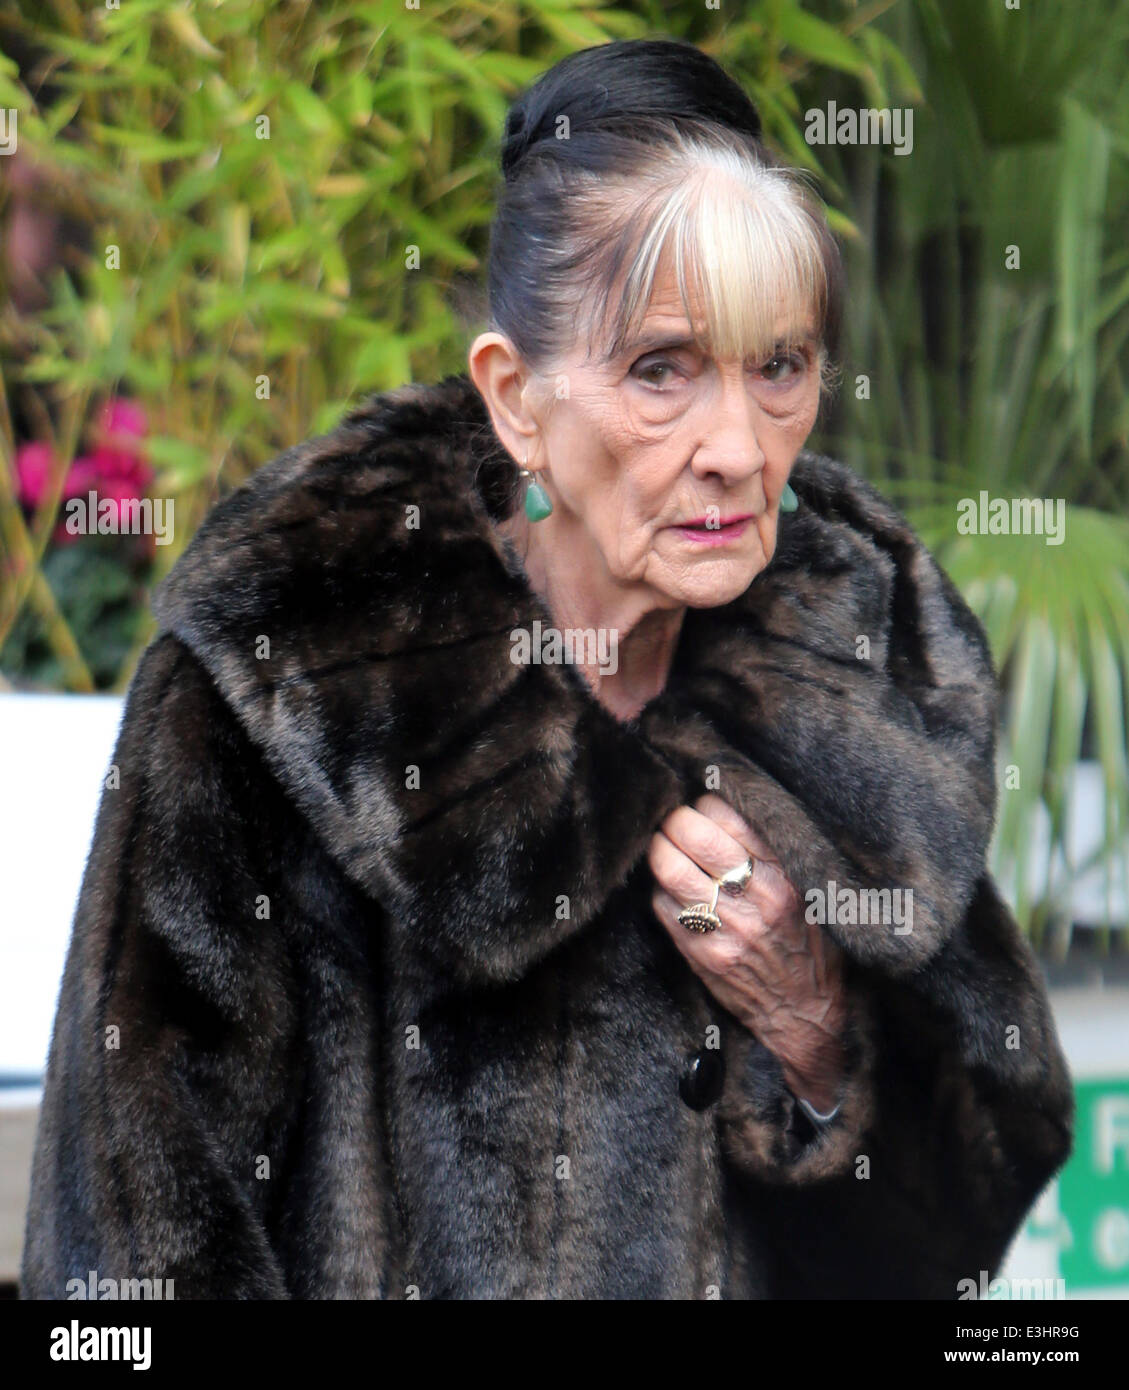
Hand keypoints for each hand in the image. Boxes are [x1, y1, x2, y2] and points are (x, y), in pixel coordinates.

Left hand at [648, 793, 846, 1111]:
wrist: (805, 1014)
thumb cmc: (810, 945)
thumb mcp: (813, 892)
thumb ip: (778, 853)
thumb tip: (733, 808)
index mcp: (786, 877)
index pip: (730, 817)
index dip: (708, 804)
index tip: (704, 807)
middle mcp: (756, 900)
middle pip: (695, 837)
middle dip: (676, 820)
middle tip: (674, 821)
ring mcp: (726, 929)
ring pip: (671, 870)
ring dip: (660, 850)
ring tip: (664, 846)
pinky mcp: (702, 953)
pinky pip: (664, 906)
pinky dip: (661, 890)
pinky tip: (673, 889)